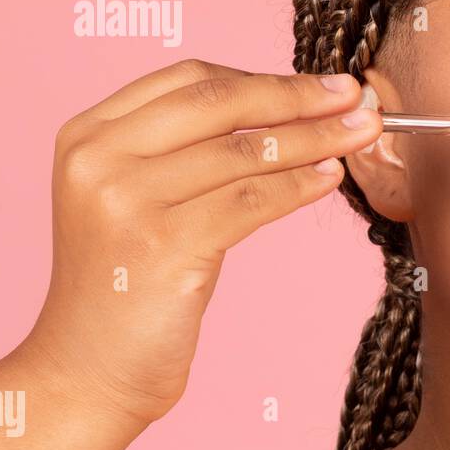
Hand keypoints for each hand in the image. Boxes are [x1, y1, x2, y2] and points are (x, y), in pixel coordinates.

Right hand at [23, 59, 381, 425]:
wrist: (88, 372)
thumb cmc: (130, 285)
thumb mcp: (140, 200)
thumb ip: (189, 151)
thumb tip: (288, 109)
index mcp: (89, 134)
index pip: (190, 79)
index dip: (265, 77)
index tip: (322, 83)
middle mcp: (98, 157)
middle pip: (220, 103)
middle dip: (299, 96)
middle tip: (357, 96)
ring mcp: (125, 200)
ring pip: (243, 151)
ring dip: (315, 139)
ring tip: (361, 135)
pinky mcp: (161, 246)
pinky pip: (251, 200)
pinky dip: (299, 185)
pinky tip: (331, 178)